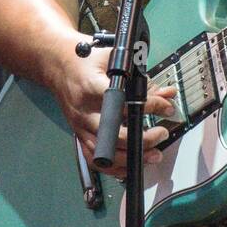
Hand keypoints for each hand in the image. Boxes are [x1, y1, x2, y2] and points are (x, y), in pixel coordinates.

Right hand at [50, 32, 177, 180]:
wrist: (57, 66)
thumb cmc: (86, 60)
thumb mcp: (113, 58)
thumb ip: (142, 78)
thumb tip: (169, 94)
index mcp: (91, 87)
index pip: (123, 102)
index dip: (147, 107)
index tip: (165, 107)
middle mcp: (84, 111)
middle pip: (114, 135)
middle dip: (143, 139)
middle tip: (161, 133)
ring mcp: (80, 127)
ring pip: (105, 154)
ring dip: (132, 158)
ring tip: (154, 155)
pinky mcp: (78, 136)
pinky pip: (94, 160)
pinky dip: (114, 168)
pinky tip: (131, 165)